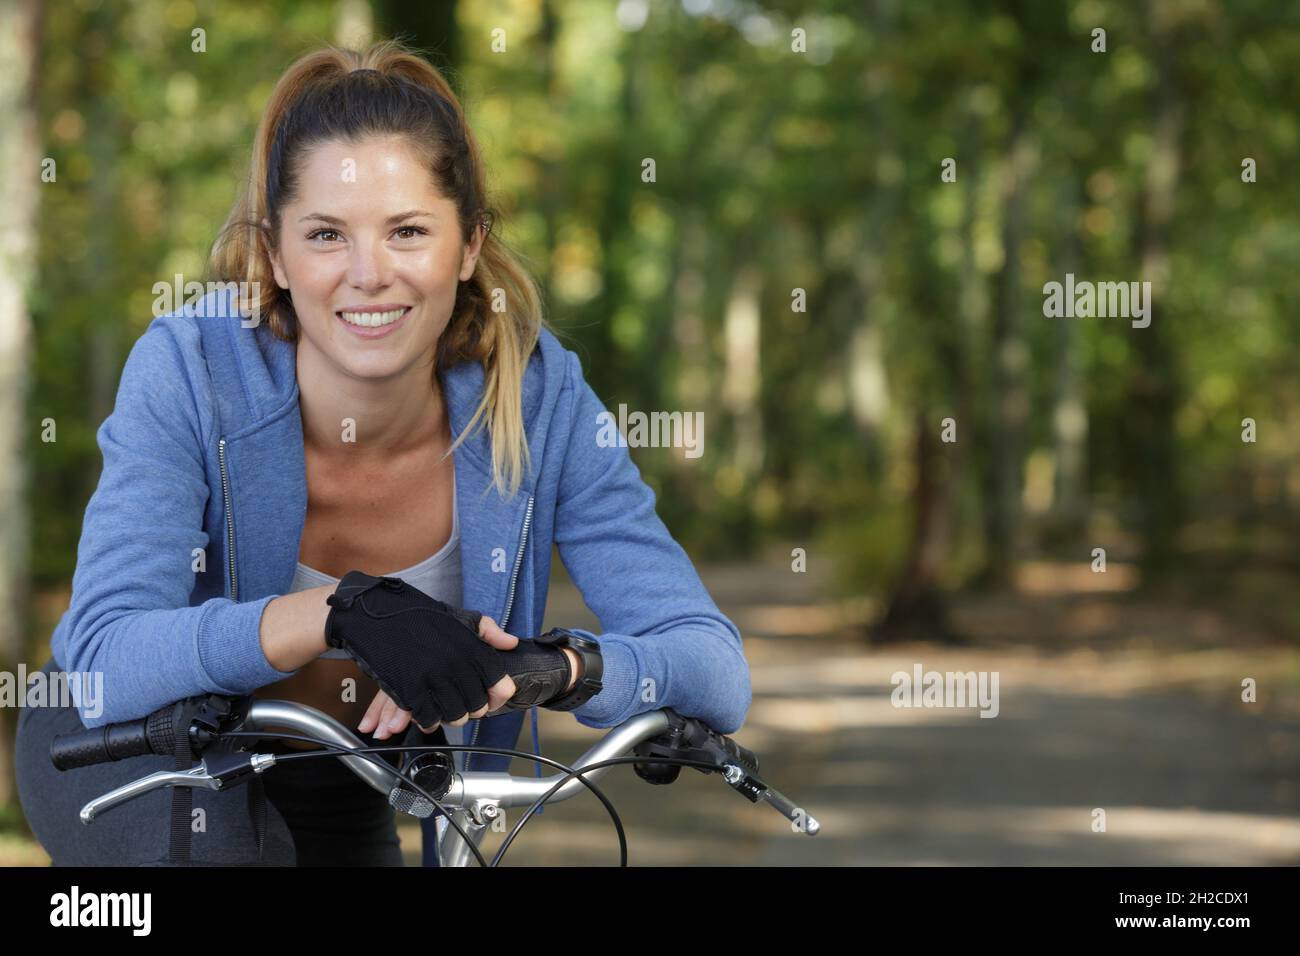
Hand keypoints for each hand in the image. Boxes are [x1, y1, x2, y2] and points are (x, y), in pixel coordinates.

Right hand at [358, 614, 518, 739]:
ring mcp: (433, 679)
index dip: (498, 697)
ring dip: (451, 717)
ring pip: (454, 716)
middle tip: (465, 705)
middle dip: (473, 709)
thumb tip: (511, 643)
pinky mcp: (411, 691)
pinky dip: (429, 721)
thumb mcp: (462, 618)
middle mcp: (457, 665)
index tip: (491, 699)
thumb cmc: (421, 617)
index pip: (501, 686)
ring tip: (447, 711)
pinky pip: (428, 718)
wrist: (379, 615)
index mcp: (473, 649)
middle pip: (477, 706)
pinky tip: (429, 716)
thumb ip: (490, 632)